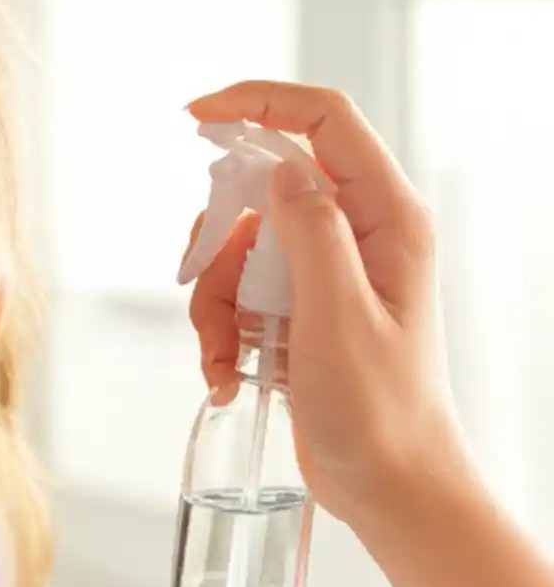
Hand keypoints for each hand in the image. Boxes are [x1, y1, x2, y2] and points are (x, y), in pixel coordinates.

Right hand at [183, 81, 471, 526]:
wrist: (387, 484)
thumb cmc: (380, 410)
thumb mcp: (340, 316)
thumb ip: (311, 231)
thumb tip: (279, 169)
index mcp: (387, 218)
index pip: (324, 121)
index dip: (260, 102)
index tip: (197, 116)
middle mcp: (357, 233)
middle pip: (261, 189)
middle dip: (218, 239)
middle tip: (202, 281)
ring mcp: (325, 272)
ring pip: (237, 246)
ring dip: (212, 300)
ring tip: (222, 357)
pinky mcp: (299, 307)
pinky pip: (237, 292)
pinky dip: (218, 330)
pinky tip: (227, 374)